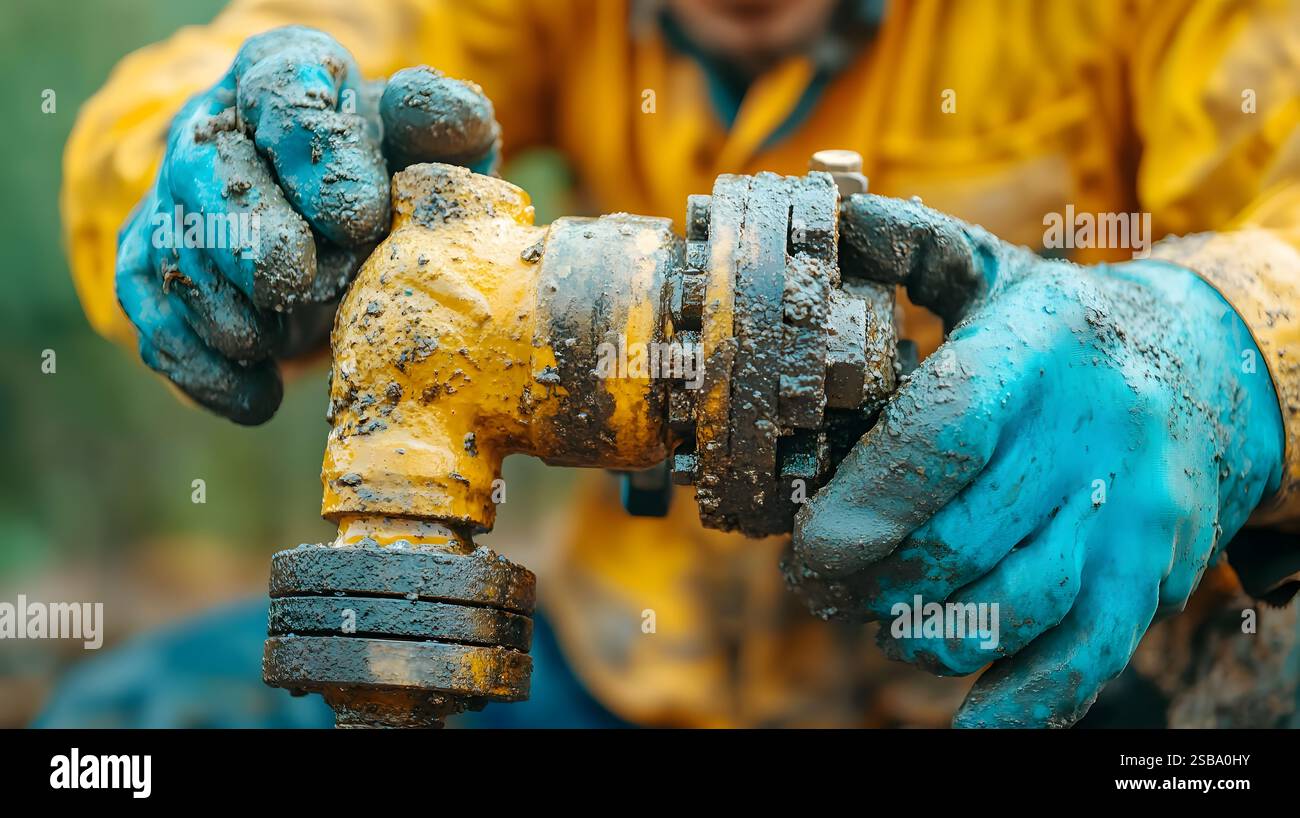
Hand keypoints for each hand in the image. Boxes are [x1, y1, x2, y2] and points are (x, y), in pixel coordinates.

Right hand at [115, 26, 500, 422]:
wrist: (355, 232)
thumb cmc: (400, 177)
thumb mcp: (437, 147)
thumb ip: (443, 124)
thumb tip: (431, 110)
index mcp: (283, 78)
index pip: (280, 90)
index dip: (311, 150)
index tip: (357, 217)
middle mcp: (215, 127)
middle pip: (205, 166)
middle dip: (246, 230)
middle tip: (290, 280)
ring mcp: (176, 199)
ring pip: (172, 244)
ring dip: (217, 300)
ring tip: (268, 343)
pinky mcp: (158, 268)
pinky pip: (152, 313)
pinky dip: (196, 363)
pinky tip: (252, 400)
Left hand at [787, 194, 1284, 726]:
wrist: (1217, 366)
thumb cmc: (1068, 326)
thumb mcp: (995, 273)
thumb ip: (908, 246)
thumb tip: (824, 216)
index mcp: (1040, 349)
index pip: (946, 434)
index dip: (869, 503)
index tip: (810, 549)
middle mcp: (1095, 433)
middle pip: (966, 539)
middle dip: (875, 581)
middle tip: (825, 586)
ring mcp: (1135, 512)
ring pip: (1017, 607)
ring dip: (927, 636)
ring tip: (880, 621)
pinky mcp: (1152, 574)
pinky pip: (1088, 659)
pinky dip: (1022, 704)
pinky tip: (969, 724)